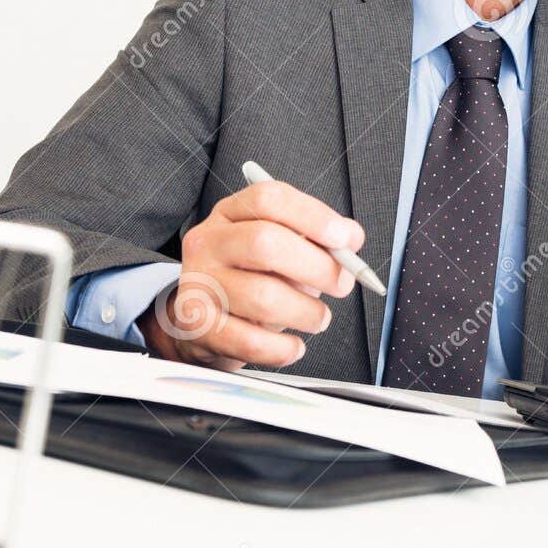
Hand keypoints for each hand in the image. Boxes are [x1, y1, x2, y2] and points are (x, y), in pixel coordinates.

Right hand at [138, 180, 364, 370]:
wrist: (199, 322)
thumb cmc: (248, 280)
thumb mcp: (278, 249)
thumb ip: (313, 239)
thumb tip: (350, 239)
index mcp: (230, 214)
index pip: (269, 199)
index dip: (313, 216)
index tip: (347, 238)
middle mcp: (208, 243)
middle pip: (265, 243)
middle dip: (317, 266)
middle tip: (342, 284)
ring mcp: (198, 284)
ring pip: (262, 296)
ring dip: (305, 311)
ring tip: (317, 318)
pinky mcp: (197, 327)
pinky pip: (249, 341)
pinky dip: (282, 348)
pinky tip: (293, 346)